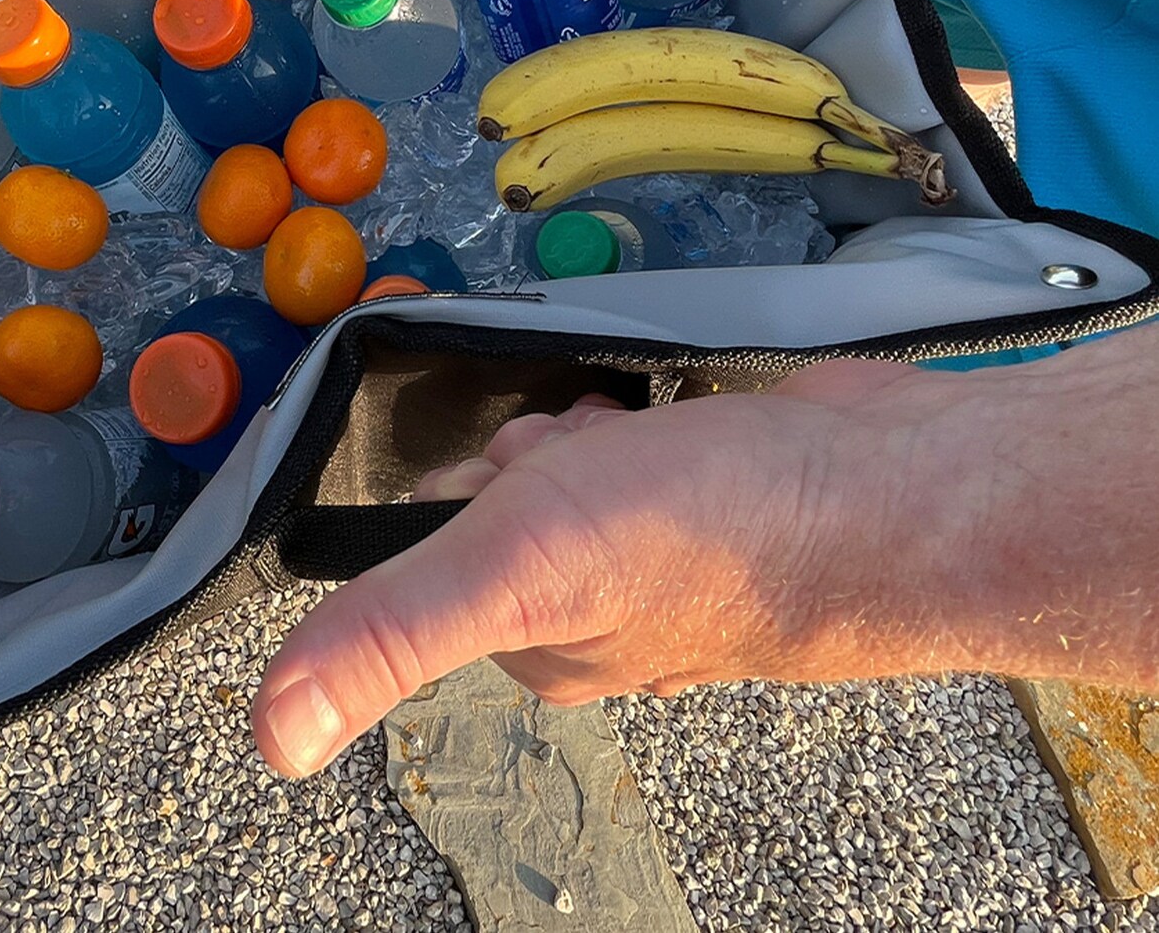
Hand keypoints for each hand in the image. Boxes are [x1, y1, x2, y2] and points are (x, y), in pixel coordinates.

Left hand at [252, 336, 1158, 777]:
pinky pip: (639, 448)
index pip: (442, 544)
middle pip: (508, 494)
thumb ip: (393, 634)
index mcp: (539, 648)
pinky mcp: (715, 503)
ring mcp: (666, 560)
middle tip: (593, 449)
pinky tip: (686, 425)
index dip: (470, 482)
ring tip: (648, 434)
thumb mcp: (517, 563)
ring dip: (590, 429)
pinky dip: (646, 421)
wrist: (889, 487)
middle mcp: (598, 616)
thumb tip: (269, 738)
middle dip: (535, 446)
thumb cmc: (705, 532)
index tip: (520, 472)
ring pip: (573, 465)